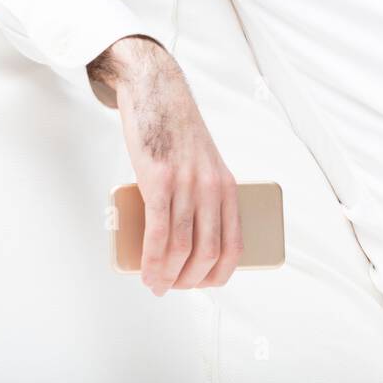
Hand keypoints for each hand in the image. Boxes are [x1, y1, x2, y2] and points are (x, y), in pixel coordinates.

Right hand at [95, 36, 243, 295]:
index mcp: (228, 187)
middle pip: (208, 253)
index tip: (201, 284)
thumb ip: (203, 195)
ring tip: (156, 285)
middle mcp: (212, 189)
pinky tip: (147, 273)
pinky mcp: (158, 180)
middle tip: (172, 288)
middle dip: (190, 281)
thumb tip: (190, 234)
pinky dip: (153, 260)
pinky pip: (159, 232)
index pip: (234, 245)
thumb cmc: (177, 132)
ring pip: (183, 248)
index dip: (219, 274)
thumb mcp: (204, 165)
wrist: (157, 94)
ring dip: (168, 276)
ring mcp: (186, 185)